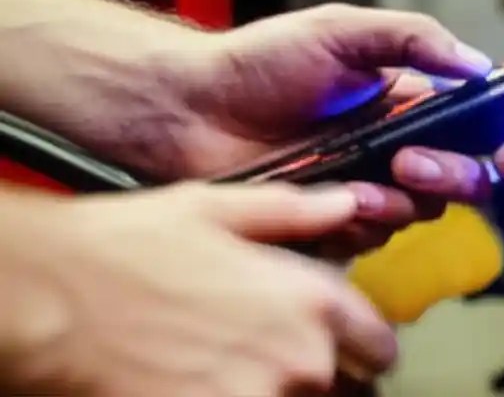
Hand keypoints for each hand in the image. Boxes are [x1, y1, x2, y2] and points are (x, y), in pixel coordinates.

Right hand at [0, 183, 396, 395]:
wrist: (49, 303)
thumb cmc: (125, 247)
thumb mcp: (216, 208)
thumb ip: (295, 211)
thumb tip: (349, 202)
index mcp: (312, 301)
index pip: (379, 343)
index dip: (364, 341)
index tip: (345, 341)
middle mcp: (300, 361)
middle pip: (352, 388)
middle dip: (332, 375)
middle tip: (288, 360)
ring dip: (295, 396)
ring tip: (250, 374)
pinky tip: (215, 388)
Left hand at [161, 4, 503, 255]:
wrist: (190, 109)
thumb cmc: (260, 62)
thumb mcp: (344, 31)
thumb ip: (416, 39)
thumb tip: (479, 64)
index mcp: (410, 100)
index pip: (480, 123)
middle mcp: (398, 146)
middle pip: (467, 177)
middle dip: (457, 175)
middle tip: (414, 162)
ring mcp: (367, 186)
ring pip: (423, 213)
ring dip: (402, 201)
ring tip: (360, 182)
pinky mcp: (332, 221)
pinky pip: (372, 238)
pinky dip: (358, 222)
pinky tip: (329, 200)